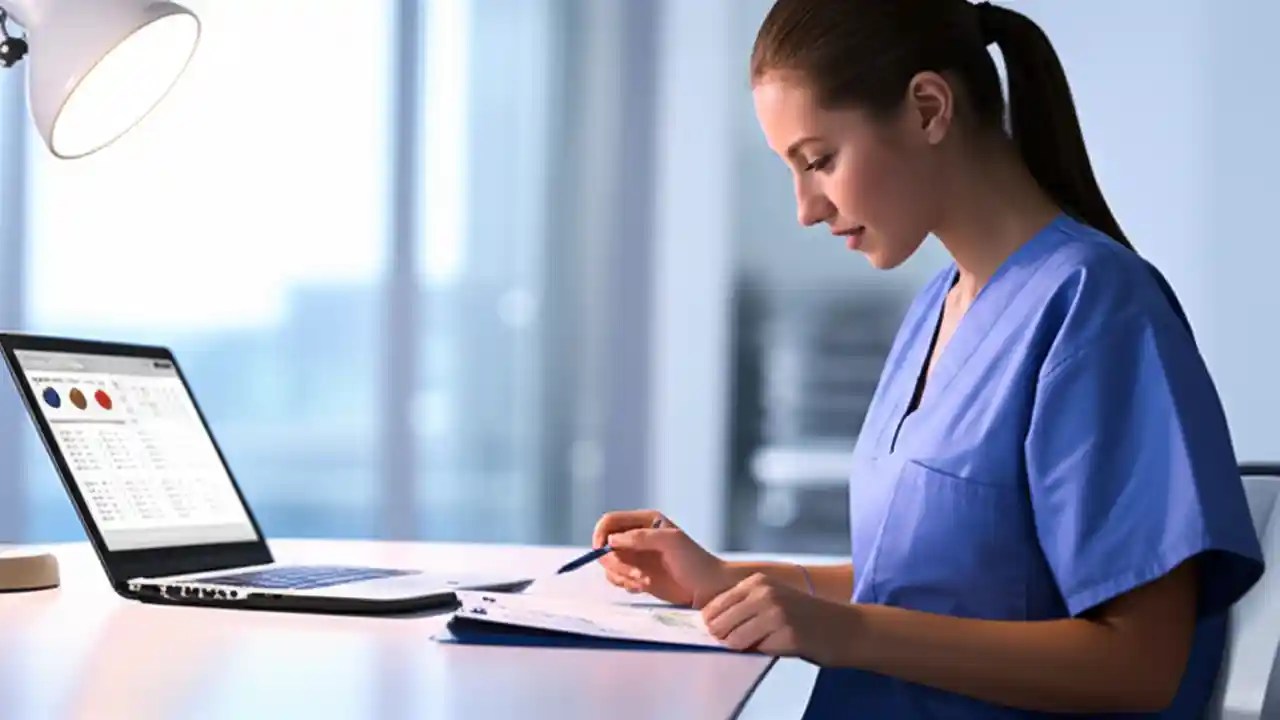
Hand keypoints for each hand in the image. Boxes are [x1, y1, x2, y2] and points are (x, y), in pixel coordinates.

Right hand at [592, 510, 734, 606]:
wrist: (707, 587)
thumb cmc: (695, 561)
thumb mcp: (670, 542)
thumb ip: (640, 537)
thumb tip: (612, 540)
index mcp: (644, 522)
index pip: (610, 521)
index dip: (601, 534)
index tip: (602, 551)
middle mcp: (637, 537)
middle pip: (606, 546)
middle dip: (616, 563)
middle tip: (635, 575)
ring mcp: (636, 557)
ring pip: (610, 565)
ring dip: (622, 576)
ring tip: (645, 582)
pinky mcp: (637, 574)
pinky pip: (617, 578)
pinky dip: (626, 584)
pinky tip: (644, 586)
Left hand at [701, 572, 857, 664]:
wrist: (846, 628)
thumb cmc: (806, 618)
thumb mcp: (773, 599)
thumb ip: (744, 607)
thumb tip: (709, 626)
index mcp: (758, 582)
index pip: (714, 606)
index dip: (711, 625)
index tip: (719, 635)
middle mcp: (765, 594)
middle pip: (719, 624)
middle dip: (724, 639)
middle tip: (743, 643)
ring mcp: (777, 614)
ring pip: (734, 640)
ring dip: (742, 648)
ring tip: (762, 643)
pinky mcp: (788, 636)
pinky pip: (758, 651)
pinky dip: (762, 654)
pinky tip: (780, 646)